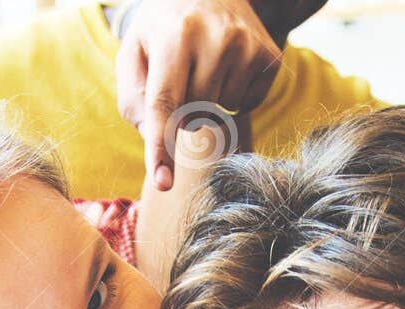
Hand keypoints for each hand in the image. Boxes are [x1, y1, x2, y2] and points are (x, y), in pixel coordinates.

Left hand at [115, 0, 282, 190]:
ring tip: (204, 63)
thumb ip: (133, 99)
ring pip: (219, 111)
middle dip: (180, 108)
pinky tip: (226, 66)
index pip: (166, 103)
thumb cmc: (164, 28)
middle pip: (192, 115)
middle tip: (180, 73)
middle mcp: (217, 38)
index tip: (163, 183)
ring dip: (207, 101)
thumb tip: (155, 138)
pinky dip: (231, 94)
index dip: (162, 147)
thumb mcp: (135, 52)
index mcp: (175, 35)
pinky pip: (246, 104)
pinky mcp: (270, 57)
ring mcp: (249, 47)